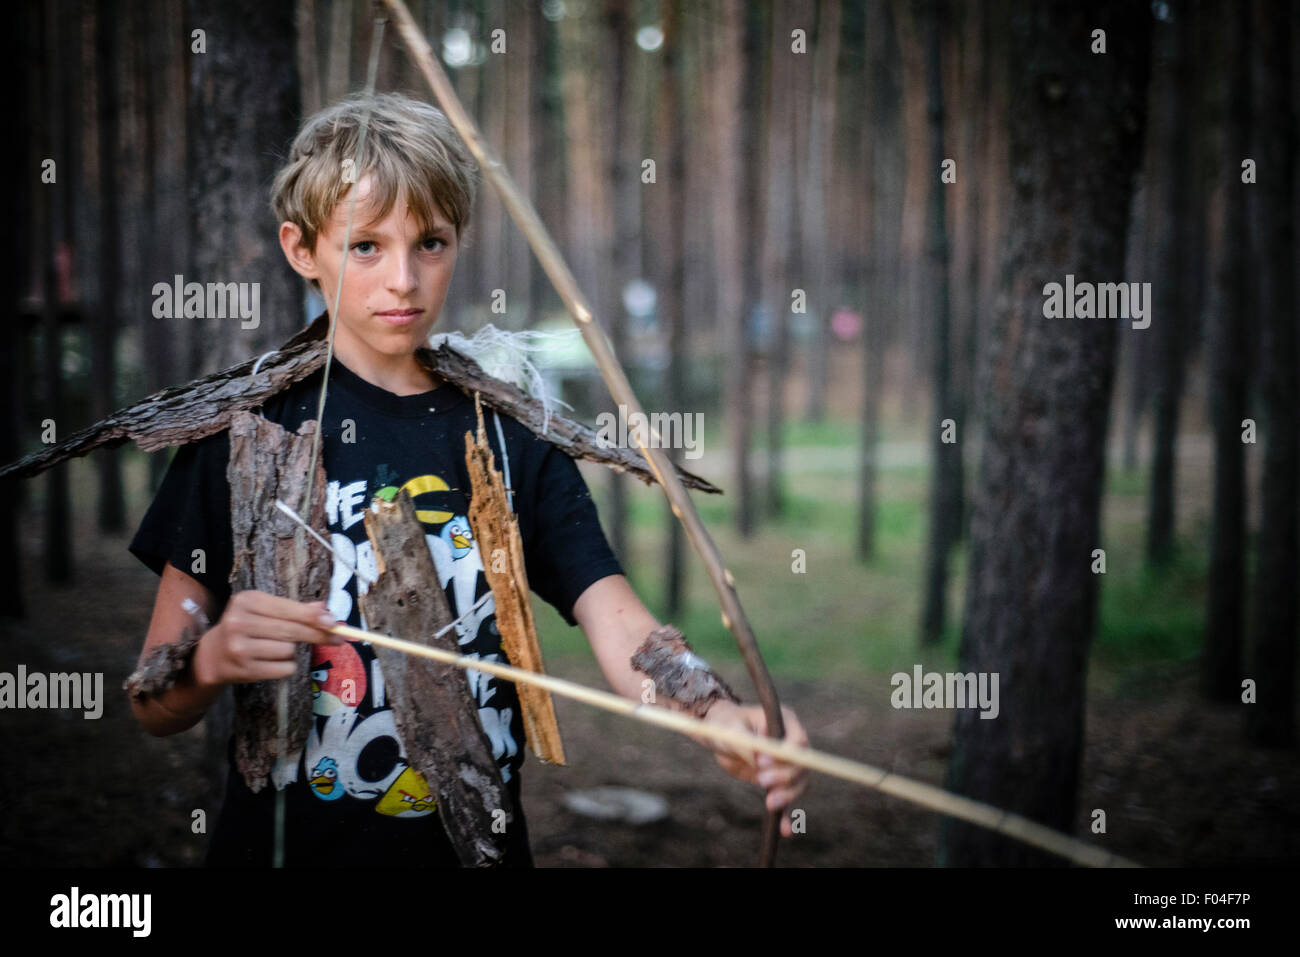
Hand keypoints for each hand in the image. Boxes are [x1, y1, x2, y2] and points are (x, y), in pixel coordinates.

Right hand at [193, 591, 342, 687]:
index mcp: (247, 600)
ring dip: (291, 652)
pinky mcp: (244, 669)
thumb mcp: (264, 611)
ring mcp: (239, 647)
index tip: (333, 623)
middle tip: (338, 639)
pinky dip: (286, 667)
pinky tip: (272, 662)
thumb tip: (324, 611)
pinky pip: (283, 669)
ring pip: (289, 650)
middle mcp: (239, 621)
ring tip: (276, 649)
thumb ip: (294, 609)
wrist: (212, 656)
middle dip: (318, 635)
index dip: (313, 617)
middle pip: (292, 630)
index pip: (288, 609)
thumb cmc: (245, 628)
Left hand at [700, 701, 808, 837]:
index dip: (786, 754)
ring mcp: (786, 763)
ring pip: (799, 783)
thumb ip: (745, 743)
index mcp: (784, 722)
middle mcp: (790, 742)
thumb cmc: (725, 724)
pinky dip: (787, 815)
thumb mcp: (730, 730)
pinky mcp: (777, 781)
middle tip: (761, 780)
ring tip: (769, 804)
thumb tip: (759, 759)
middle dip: (785, 776)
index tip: (762, 762)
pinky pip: (786, 798)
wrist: (719, 734)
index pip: (798, 741)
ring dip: (788, 795)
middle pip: (802, 764)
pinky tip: (785, 830)